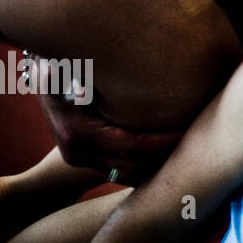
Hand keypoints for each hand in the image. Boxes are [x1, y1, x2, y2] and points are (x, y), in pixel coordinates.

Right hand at [36, 61, 181, 183]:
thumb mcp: (62, 69)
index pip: (134, 148)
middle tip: (196, 137)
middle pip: (136, 167)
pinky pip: (123, 171)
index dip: (165, 141)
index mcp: (79, 135)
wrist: (45, 79)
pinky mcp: (88, 159)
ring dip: (158, 164)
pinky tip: (168, 149)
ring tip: (187, 144)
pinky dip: (147, 164)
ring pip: (130, 174)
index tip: (189, 128)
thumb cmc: (59, 69)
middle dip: (166, 155)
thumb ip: (74, 73)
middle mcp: (79, 155)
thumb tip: (72, 75)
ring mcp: (82, 160)